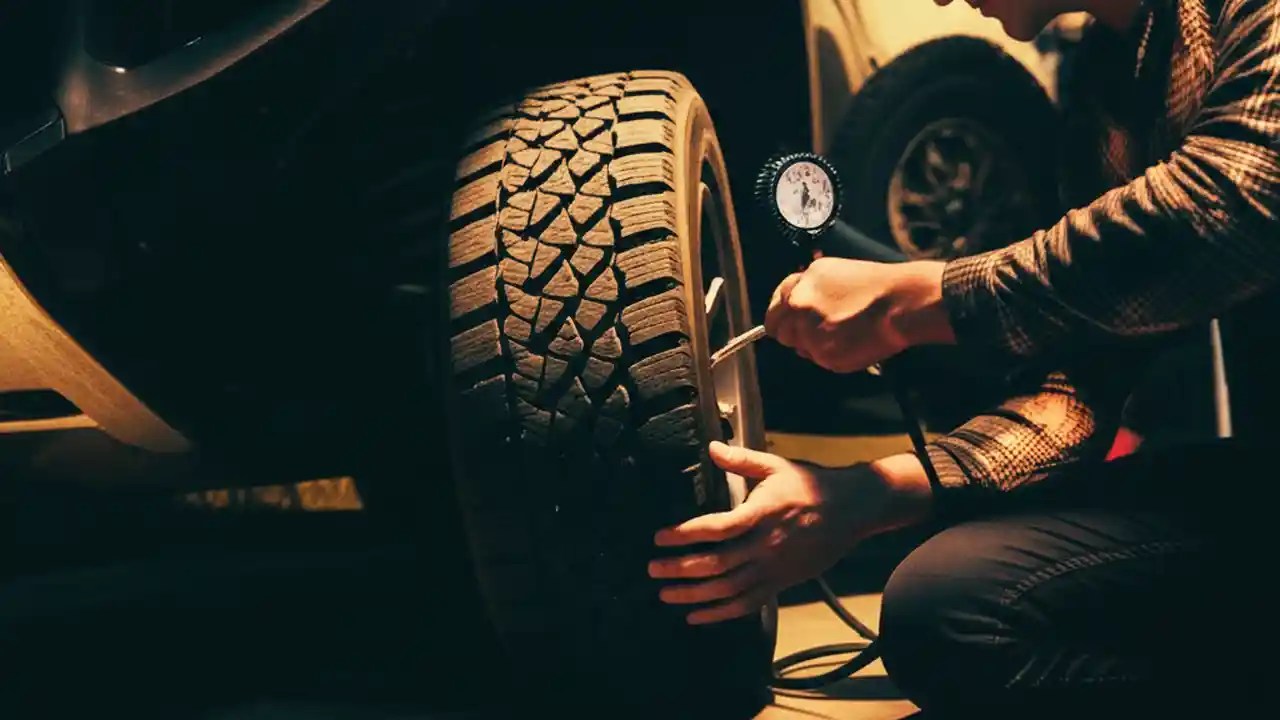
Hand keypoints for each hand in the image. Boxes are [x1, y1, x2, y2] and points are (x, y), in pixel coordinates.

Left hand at [648, 442, 933, 624]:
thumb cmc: (811, 485)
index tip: (660, 536)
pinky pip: (747, 604)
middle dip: (680, 569)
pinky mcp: (781, 583)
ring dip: (693, 595)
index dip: (686, 534)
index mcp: (763, 514)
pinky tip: (695, 615)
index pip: (718, 528)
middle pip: (717, 564)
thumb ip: (740, 459)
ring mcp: (774, 568)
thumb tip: (711, 447)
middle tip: (652, 569)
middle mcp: (766, 545)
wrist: (853, 509)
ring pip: (728, 589)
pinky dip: (720, 613)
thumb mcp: (775, 466)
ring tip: (665, 594)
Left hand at [766, 257, 953, 372]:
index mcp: (801, 284)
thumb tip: (795, 308)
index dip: (780, 315)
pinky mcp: (824, 356)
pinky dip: (830, 355)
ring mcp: (810, 333)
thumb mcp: (834, 273)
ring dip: (812, 345)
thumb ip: (809, 290)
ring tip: (840, 335)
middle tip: (817, 331)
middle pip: (780, 330)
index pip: (777, 304)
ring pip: (799, 347)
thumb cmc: (875, 286)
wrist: (899, 303)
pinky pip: (819, 360)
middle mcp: (800, 307)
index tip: (784, 322)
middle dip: (794, 332)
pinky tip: (850, 343)